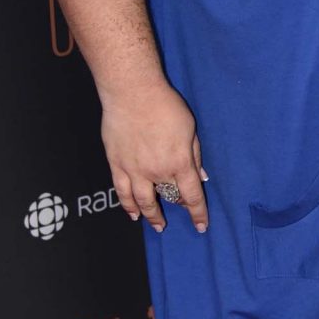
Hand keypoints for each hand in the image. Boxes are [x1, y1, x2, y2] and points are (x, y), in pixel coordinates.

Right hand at [101, 82, 208, 232]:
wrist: (133, 93)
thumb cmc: (165, 106)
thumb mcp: (190, 129)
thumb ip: (195, 155)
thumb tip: (201, 176)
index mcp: (179, 163)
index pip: (192, 196)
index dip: (198, 213)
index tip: (202, 225)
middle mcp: (157, 171)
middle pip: (168, 198)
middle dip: (176, 208)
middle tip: (178, 213)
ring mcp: (134, 170)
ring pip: (143, 201)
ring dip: (151, 216)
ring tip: (157, 225)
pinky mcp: (116, 164)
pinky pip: (122, 191)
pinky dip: (128, 205)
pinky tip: (133, 214)